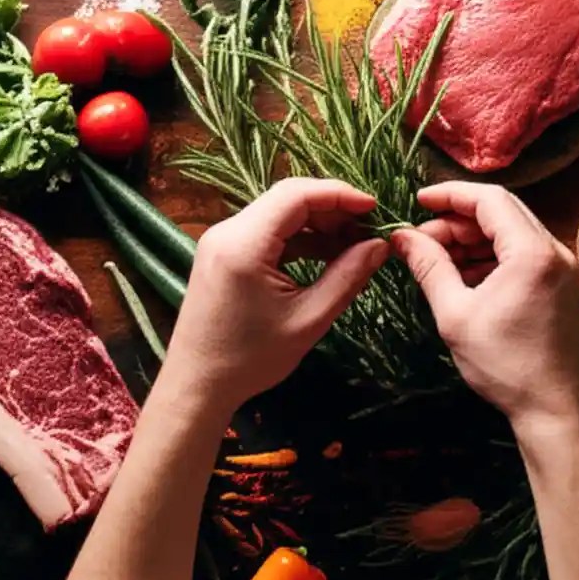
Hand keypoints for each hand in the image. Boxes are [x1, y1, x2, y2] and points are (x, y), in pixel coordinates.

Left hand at [160, 178, 388, 418]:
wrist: (198, 384)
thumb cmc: (250, 359)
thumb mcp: (308, 319)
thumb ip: (347, 277)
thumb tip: (380, 245)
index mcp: (244, 245)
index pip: (296, 195)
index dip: (339, 194)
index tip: (374, 208)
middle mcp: (227, 232)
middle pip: (287, 199)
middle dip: (332, 208)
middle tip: (369, 229)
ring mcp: (221, 241)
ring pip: (278, 214)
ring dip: (317, 224)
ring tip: (354, 244)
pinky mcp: (223, 254)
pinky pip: (266, 232)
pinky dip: (298, 239)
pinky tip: (327, 254)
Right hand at [391, 182, 578, 430]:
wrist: (552, 408)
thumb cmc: (505, 365)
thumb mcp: (455, 314)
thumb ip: (429, 267)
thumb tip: (401, 237)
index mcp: (532, 252)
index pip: (489, 199)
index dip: (450, 195)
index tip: (418, 202)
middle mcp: (553, 251)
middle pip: (501, 212)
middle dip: (457, 220)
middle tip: (421, 239)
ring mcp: (560, 268)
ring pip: (510, 233)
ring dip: (472, 240)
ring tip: (435, 259)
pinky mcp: (559, 285)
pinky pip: (521, 256)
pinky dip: (490, 258)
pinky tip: (461, 276)